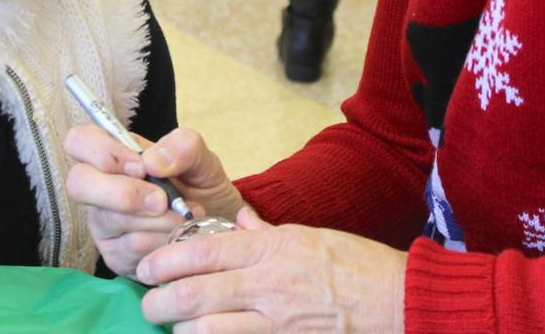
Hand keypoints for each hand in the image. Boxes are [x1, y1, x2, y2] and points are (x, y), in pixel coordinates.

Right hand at [65, 125, 243, 276]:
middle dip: (123, 193)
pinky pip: (129, 249)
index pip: (79, 141)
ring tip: (184, 216)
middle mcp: (99, 187)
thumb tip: (151, 162)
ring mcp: (102, 222)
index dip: (104, 152)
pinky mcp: (113, 254)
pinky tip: (175, 236)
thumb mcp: (202, 159)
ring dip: (156, 221)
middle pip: (78, 183)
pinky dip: (160, 242)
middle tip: (161, 201)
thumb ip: (182, 146)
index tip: (142, 167)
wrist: (217, 226)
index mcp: (114, 154)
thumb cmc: (200, 186)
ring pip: (112, 220)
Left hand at [136, 207, 406, 333]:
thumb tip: (235, 222)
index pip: (203, 250)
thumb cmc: (355, 263)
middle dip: (160, 300)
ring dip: (181, 329)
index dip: (166, 259)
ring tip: (171, 325)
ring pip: (208, 328)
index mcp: (270, 249)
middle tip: (148, 302)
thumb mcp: (308, 235)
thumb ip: (265, 232)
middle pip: (195, 293)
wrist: (397, 300)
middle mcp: (267, 284)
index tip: (148, 265)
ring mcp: (275, 321)